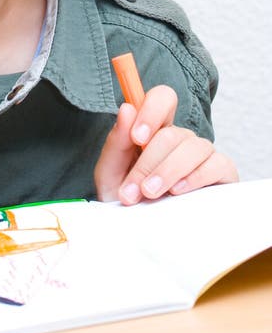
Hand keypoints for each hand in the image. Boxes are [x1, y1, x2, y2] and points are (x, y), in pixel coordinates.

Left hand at [94, 84, 237, 203]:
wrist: (141, 233)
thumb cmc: (127, 199)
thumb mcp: (110, 173)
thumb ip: (116, 142)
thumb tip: (127, 108)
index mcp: (154, 130)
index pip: (162, 99)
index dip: (151, 111)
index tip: (137, 137)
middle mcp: (180, 139)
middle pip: (172, 133)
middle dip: (149, 162)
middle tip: (135, 189)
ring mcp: (202, 154)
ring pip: (193, 147)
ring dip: (168, 171)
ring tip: (151, 194)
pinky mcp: (221, 173)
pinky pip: (217, 164)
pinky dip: (196, 177)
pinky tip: (179, 191)